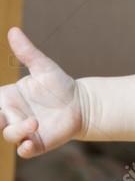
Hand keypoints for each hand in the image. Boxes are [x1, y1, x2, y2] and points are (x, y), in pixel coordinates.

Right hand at [0, 26, 86, 157]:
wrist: (81, 103)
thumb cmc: (58, 85)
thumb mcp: (42, 67)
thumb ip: (27, 52)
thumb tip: (13, 30)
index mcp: (6, 98)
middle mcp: (11, 116)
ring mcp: (23, 131)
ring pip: (10, 133)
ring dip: (17, 130)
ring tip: (34, 123)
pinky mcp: (37, 143)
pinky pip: (25, 150)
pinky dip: (24, 148)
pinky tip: (27, 145)